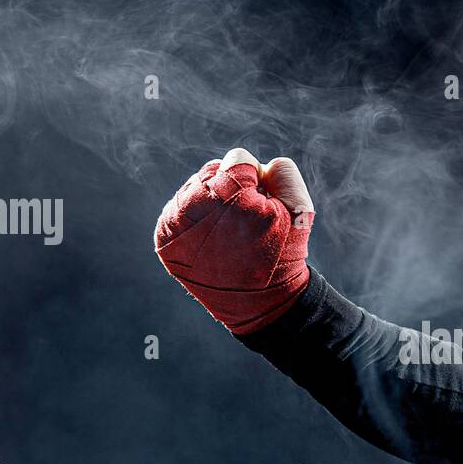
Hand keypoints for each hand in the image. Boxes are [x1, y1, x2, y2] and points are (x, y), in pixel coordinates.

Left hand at [154, 148, 315, 334]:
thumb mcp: (298, 209)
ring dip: (212, 203)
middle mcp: (194, 205)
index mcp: (230, 194)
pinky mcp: (163, 238)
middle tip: (246, 223)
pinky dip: (195, 219)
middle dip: (233, 190)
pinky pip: (178, 210)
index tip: (262, 206)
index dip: (258, 182)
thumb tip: (256, 165)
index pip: (238, 160)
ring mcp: (174, 223)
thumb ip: (282, 171)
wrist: (260, 302)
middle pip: (213, 171)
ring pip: (194, 188)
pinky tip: (212, 239)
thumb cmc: (282, 253)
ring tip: (229, 233)